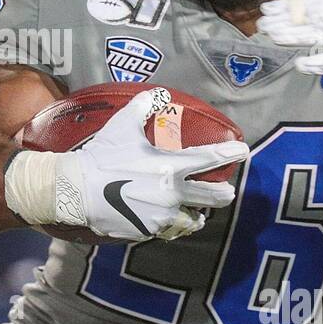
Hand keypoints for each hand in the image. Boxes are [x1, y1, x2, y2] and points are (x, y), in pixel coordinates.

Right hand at [57, 87, 246, 240]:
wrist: (78, 190)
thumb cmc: (102, 155)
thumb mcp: (123, 125)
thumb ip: (143, 107)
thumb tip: (156, 93)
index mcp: (170, 165)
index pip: (209, 158)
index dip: (230, 154)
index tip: (243, 152)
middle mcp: (173, 192)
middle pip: (211, 196)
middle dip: (223, 194)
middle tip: (228, 192)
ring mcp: (162, 215)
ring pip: (192, 218)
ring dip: (197, 214)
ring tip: (199, 213)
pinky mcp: (149, 230)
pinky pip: (170, 229)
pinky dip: (174, 225)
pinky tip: (173, 223)